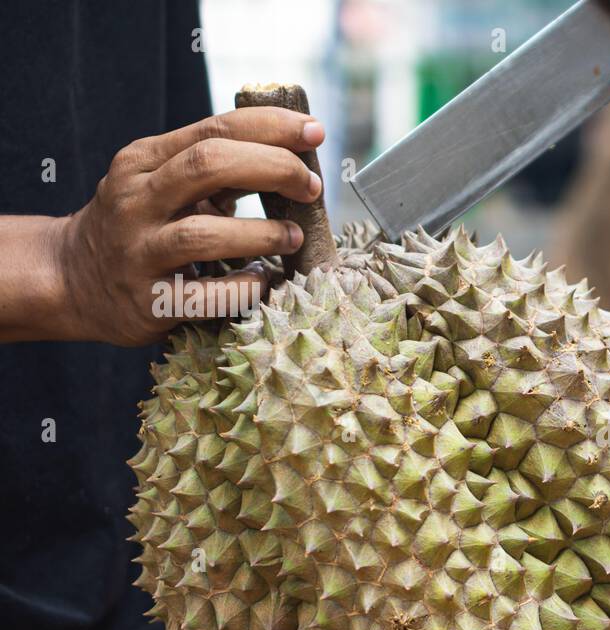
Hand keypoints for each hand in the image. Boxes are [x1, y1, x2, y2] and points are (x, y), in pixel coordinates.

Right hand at [49, 108, 324, 345]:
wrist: (73, 279)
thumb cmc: (142, 225)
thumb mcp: (164, 184)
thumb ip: (216, 169)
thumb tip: (294, 155)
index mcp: (144, 160)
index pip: (214, 129)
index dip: (271, 128)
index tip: (315, 131)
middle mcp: (135, 200)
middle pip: (207, 166)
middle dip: (272, 169)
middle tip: (310, 186)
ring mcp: (138, 251)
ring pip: (202, 234)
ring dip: (261, 234)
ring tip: (293, 237)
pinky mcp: (148, 301)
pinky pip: (206, 296)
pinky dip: (244, 287)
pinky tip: (264, 280)